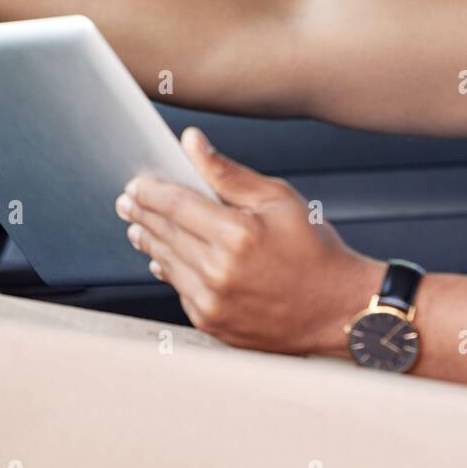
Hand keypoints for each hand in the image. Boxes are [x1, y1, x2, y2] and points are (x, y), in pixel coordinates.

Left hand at [116, 127, 383, 356]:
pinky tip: (163, 259)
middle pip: (164, 234)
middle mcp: (218, 272)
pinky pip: (179, 291)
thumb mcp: (278, 198)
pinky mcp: (213, 323)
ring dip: (149, 241)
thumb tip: (192, 143)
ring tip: (139, 227)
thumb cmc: (315, 251)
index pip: (175, 204)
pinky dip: (168, 270)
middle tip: (127, 202)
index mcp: (236, 235)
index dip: (150, 191)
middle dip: (142, 214)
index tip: (137, 183)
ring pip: (166, 263)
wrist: (339, 309)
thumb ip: (227, 172)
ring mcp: (213, 302)